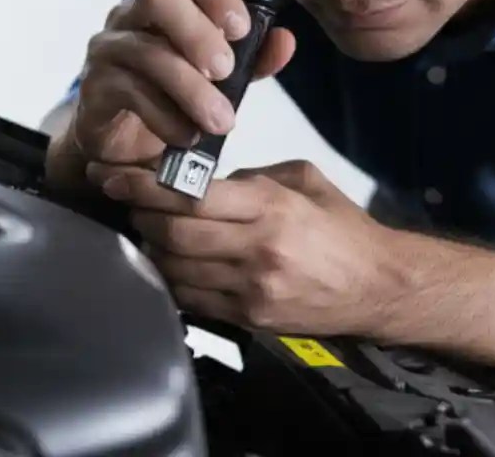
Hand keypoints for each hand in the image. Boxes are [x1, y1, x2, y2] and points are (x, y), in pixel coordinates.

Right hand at [45, 0, 295, 190]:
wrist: (125, 146)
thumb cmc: (174, 96)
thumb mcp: (221, 77)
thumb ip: (253, 57)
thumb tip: (285, 41)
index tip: (240, 27)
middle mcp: (132, 12)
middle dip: (198, 32)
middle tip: (226, 70)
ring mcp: (109, 47)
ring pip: (148, 51)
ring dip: (191, 89)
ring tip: (221, 121)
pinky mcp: (94, 86)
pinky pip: (131, 93)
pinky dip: (168, 118)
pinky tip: (189, 135)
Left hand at [87, 159, 400, 336]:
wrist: (380, 286)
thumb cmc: (342, 229)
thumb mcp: (302, 181)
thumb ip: (251, 178)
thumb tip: (203, 181)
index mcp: (270, 206)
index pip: (190, 195)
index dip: (144, 185)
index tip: (114, 176)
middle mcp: (258, 248)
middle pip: (174, 232)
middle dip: (140, 214)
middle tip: (125, 200)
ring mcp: (252, 288)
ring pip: (175, 267)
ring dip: (151, 247)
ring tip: (146, 230)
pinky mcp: (250, 317)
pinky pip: (191, 298)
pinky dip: (171, 279)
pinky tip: (168, 263)